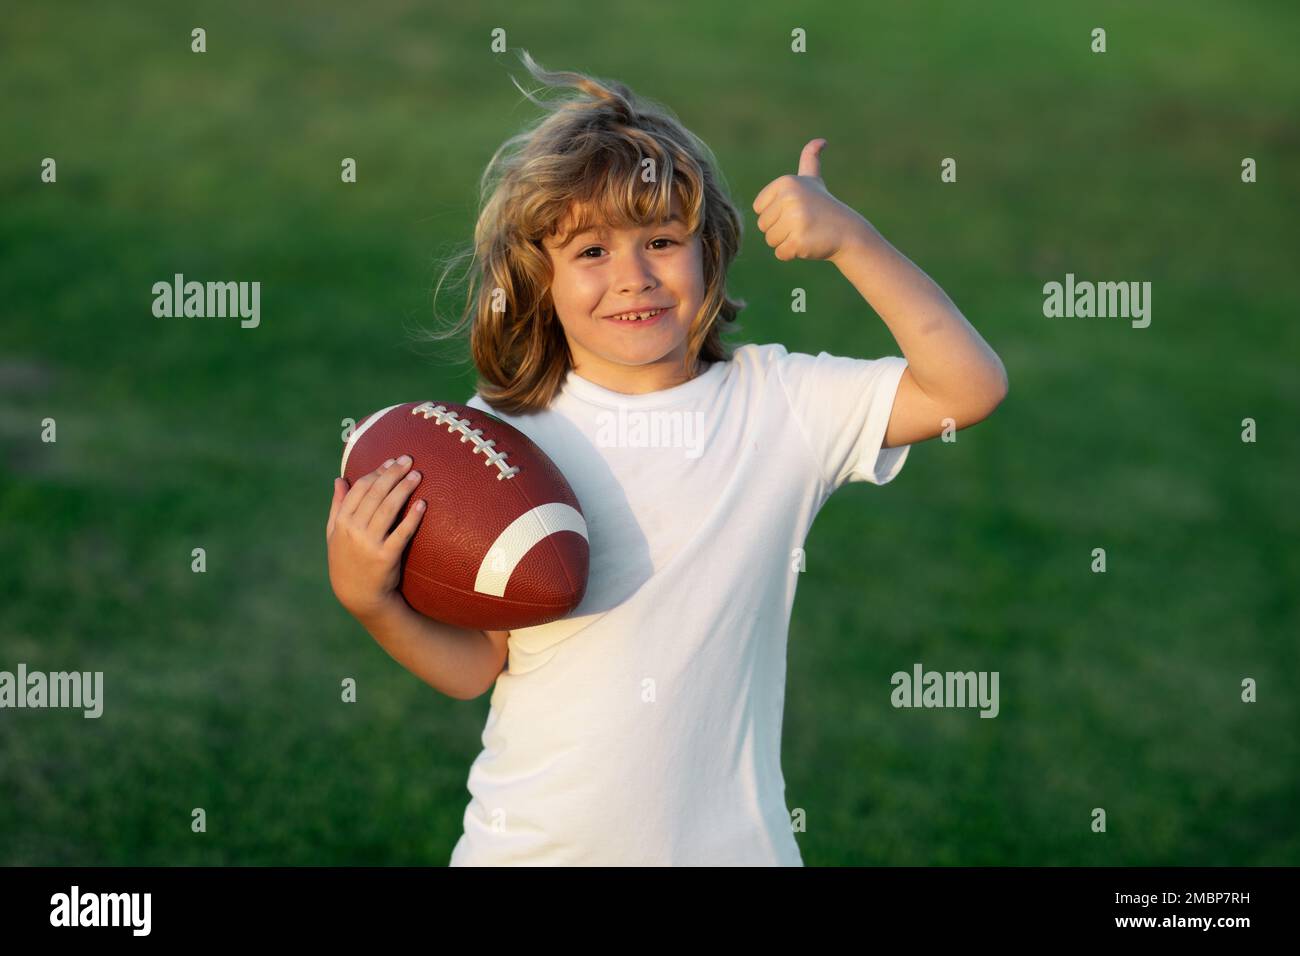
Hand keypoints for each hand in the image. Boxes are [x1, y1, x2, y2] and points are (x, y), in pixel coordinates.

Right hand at [326, 456, 425, 622]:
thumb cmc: (346, 560)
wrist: (357, 594)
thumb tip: (339, 479)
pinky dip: (412, 517)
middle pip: (376, 494)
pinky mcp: (386, 557)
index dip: (377, 472)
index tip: (391, 461)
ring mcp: (369, 544)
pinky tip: (422, 504)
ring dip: (404, 489)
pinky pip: (401, 533)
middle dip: (393, 474)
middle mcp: (353, 530)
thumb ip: (338, 506)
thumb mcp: (334, 534)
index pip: (360, 489)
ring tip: (417, 475)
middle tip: (408, 460)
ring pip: (388, 509)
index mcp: (341, 521)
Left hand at [752, 138, 866, 262]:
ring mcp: (794, 220)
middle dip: (780, 229)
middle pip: (763, 225)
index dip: (775, 214)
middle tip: (803, 223)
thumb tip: (821, 141)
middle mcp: (789, 198)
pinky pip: (781, 253)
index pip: (759, 209)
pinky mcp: (798, 241)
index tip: (795, 210)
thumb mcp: (814, 180)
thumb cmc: (824, 207)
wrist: (847, 232)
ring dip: (786, 241)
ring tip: (806, 232)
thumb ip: (810, 159)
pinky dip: (792, 253)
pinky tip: (808, 244)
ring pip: (770, 240)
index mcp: (786, 182)